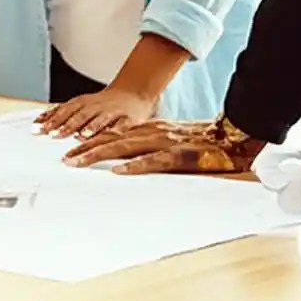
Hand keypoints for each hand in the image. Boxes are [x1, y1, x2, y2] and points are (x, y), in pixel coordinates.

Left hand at [36, 87, 158, 138]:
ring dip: (90, 127)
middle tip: (55, 135)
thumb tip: (38, 122)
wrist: (133, 93)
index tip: (40, 130)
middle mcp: (96, 106)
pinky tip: (110, 136)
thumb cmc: (101, 103)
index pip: (65, 111)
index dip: (52, 120)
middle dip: (67, 125)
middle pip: (80, 115)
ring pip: (100, 119)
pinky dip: (116, 130)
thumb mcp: (80, 104)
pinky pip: (122, 125)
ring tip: (81, 136)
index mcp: (83, 103)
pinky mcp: (128, 119)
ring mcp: (112, 112)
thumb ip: (61, 113)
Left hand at [62, 120, 265, 174]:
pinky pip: (154, 161)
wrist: (235, 137)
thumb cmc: (201, 143)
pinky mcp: (180, 155)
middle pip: (112, 139)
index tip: (70, 151)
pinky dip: (134, 165)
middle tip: (65, 159)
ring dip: (100, 155)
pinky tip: (117, 171)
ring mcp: (166, 143)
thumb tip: (122, 159)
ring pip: (125, 147)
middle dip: (85, 149)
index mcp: (150, 129)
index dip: (90, 141)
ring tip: (79, 163)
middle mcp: (153, 132)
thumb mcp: (168, 140)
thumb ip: (147, 146)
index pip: (113, 134)